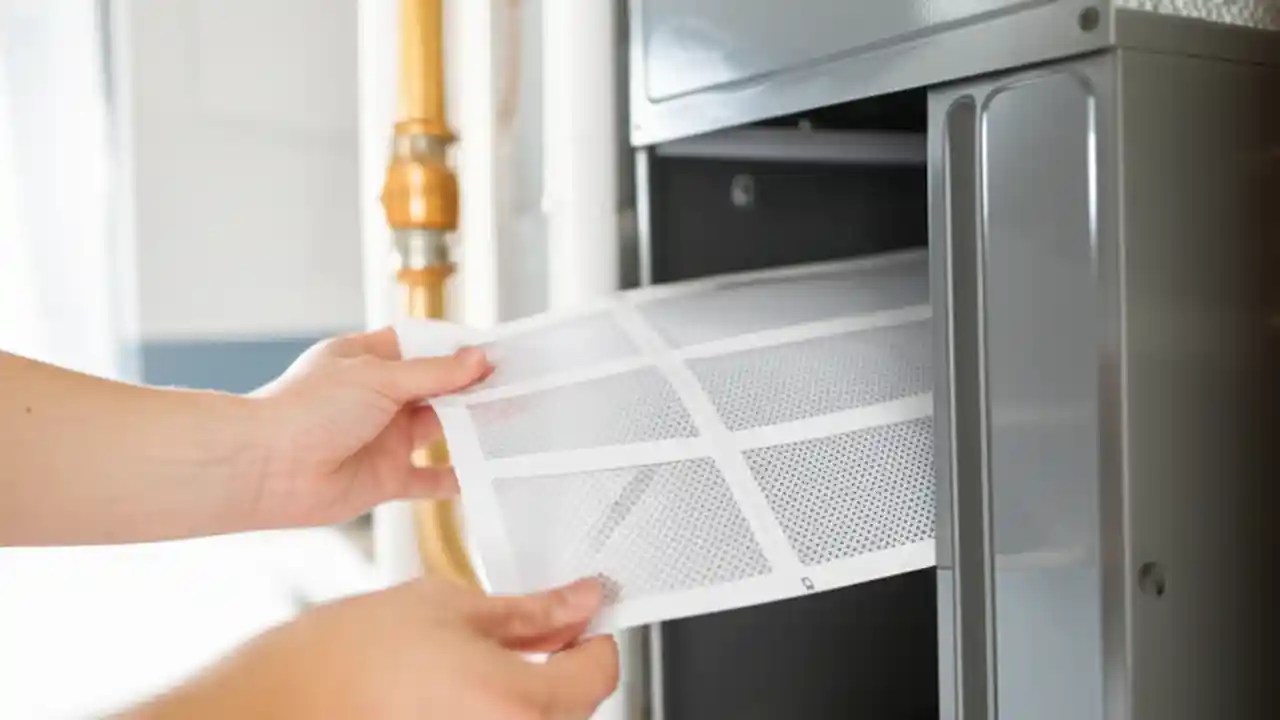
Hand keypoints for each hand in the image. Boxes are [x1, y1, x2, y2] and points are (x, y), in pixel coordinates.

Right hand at [132, 577, 619, 718]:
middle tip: (520, 632)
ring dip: (525, 693)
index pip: (601, 671)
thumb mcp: (447, 606)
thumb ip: (529, 610)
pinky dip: (491, 713)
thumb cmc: (343, 661)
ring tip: (469, 663)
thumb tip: (579, 599)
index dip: (594, 634)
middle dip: (559, 665)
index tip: (580, 616)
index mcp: (518, 702)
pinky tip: (451, 693)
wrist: (271, 707)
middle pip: (575, 705)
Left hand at [249, 327, 490, 527]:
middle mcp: (378, 397)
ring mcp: (383, 438)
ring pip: (441, 430)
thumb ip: (433, 374)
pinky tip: (485, 472)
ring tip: (513, 423)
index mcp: (368, 360)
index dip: (460, 350)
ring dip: (472, 428)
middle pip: (438, 389)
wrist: (267, 469)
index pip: (425, 348)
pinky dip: (457, 477)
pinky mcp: (386, 478)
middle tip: (518, 387)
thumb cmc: (307, 410)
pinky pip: (430, 477)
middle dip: (474, 389)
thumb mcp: (378, 378)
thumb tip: (478, 360)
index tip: (499, 352)